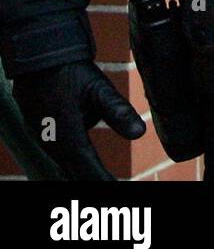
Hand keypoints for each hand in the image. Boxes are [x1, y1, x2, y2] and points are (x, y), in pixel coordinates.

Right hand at [11, 60, 145, 179]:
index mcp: (66, 136)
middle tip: (112, 186)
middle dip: (92, 180)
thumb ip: (118, 111)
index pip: (87, 167)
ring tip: (102, 178)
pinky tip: (81, 163)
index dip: (102, 180)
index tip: (116, 189)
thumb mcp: (99, 89)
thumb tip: (140, 134)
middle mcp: (52, 143)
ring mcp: (44, 138)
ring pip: (65, 163)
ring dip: (82, 171)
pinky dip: (72, 160)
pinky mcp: (40, 132)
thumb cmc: (70, 72)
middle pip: (73, 171)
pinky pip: (59, 152)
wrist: (38, 58)